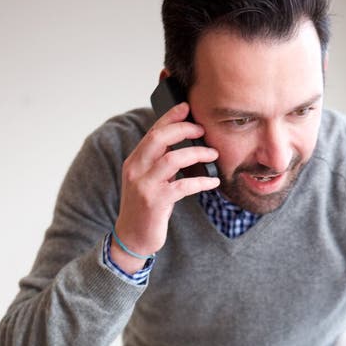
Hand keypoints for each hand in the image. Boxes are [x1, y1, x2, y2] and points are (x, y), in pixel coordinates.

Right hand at [111, 102, 219, 271]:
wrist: (131, 239)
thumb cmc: (145, 210)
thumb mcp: (147, 182)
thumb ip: (159, 166)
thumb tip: (185, 149)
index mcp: (134, 162)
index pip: (152, 132)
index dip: (170, 117)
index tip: (186, 107)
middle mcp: (136, 170)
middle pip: (159, 138)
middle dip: (183, 129)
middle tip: (203, 130)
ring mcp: (144, 186)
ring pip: (172, 159)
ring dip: (197, 154)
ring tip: (213, 154)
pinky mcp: (155, 202)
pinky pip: (183, 186)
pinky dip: (201, 181)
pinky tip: (213, 181)